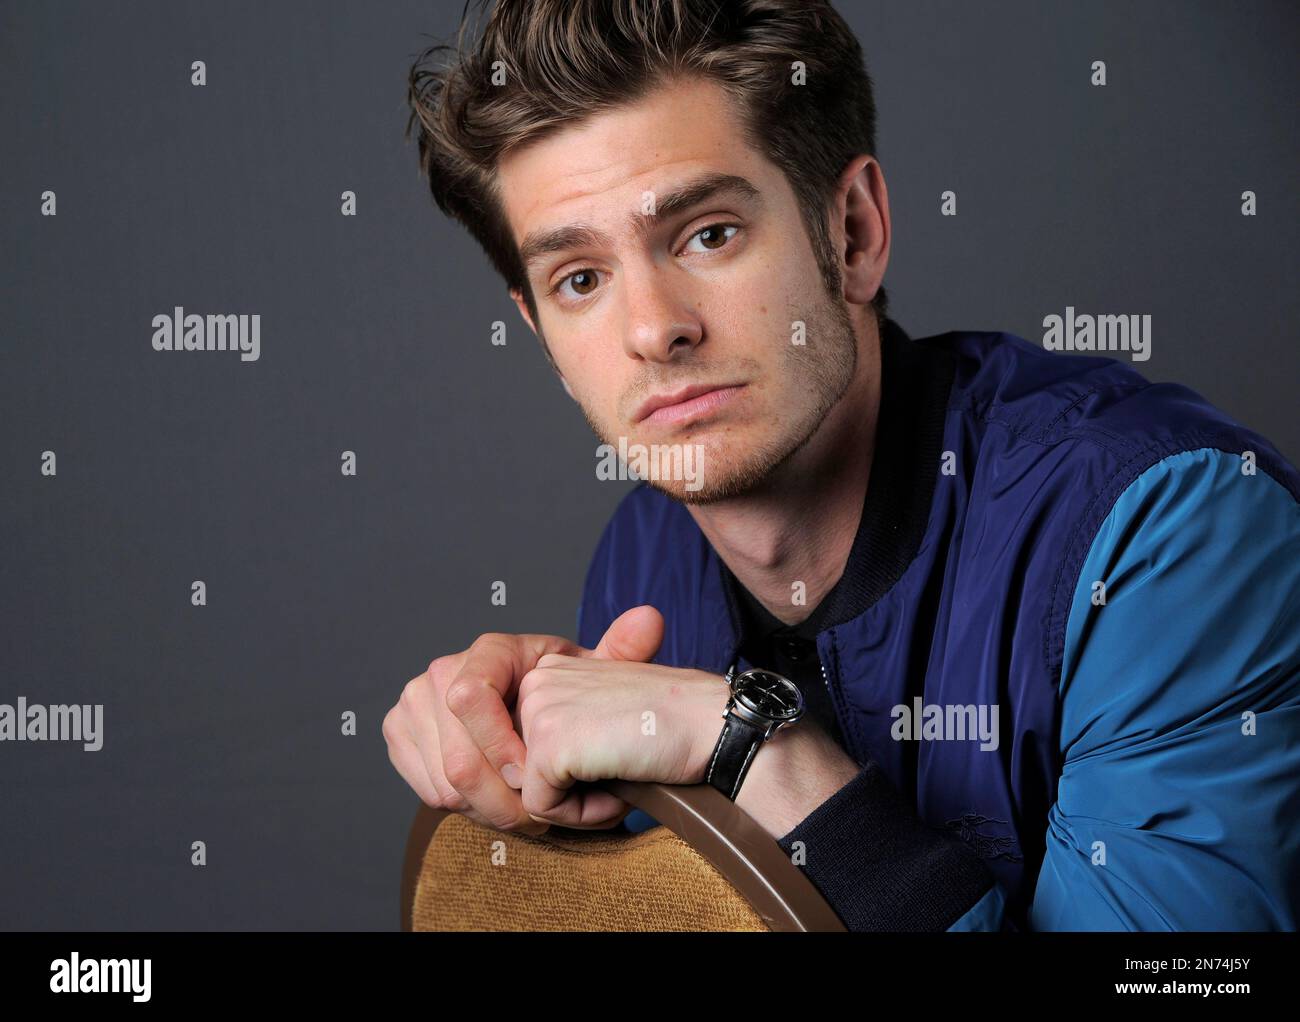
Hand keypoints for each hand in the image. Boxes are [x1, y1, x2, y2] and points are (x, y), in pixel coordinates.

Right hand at [381, 605, 664, 835]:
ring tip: (530, 813)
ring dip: (491, 810)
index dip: (501, 746)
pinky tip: (498, 803)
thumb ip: (623, 651)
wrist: (528, 709)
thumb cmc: (566, 693)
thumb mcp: (597, 676)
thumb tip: (649, 619)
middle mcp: (441, 669)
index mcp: (489, 650)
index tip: (536, 775)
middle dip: (506, 798)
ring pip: (445, 782)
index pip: (470, 697)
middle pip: (459, 756)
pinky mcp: (400, 733)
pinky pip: (427, 790)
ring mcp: (413, 702)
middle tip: (543, 818)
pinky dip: (466, 809)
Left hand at [511, 654, 730, 825]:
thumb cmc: (669, 722)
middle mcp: (537, 682)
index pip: (529, 745)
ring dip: (580, 803)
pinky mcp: (549, 746)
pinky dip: (584, 815)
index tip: (616, 751)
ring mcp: (539, 711)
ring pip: (532, 792)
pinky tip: (620, 790)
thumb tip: (529, 778)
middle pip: (526, 769)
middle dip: (573, 787)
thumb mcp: (605, 710)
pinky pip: (543, 809)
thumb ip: (567, 727)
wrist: (709, 723)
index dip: (574, 766)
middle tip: (623, 769)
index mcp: (549, 670)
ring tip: (623, 776)